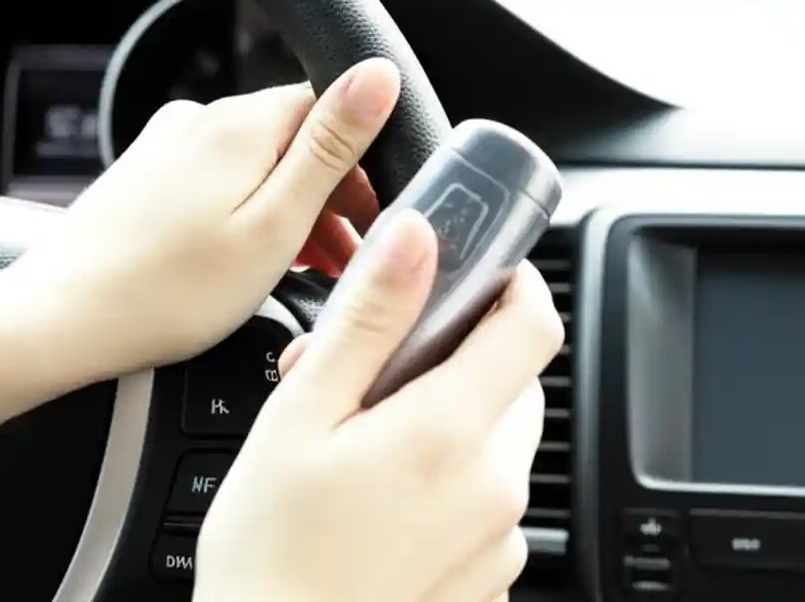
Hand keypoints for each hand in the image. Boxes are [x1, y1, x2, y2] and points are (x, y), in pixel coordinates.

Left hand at [7, 59, 397, 384]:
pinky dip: (243, 218)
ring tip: (300, 274)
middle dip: (327, 197)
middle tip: (342, 263)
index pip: (331, 110)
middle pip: (292, 141)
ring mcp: (166, 148)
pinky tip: (245, 265)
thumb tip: (377, 74)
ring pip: (254, 167)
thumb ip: (330, 147)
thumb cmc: (170, 290)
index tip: (369, 222)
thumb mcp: (275, 223)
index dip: (361, 168)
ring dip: (288, 213)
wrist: (63, 321)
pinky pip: (215, 186)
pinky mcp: (144, 178)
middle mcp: (199, 121)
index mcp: (240, 124)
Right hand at [195, 211, 563, 601]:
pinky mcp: (489, 581)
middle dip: (459, 361)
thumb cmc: (271, 554)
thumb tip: (415, 238)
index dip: (512, 282)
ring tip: (363, 450)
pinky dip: (449, 487)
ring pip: (498, 445)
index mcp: (451, 432)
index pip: (533, 324)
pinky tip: (382, 506)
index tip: (478, 272)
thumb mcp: (301, 416)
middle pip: (515, 384)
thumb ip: (368, 319)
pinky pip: (486, 506)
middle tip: (378, 377)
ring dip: (449, 426)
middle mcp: (495, 488)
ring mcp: (498, 542)